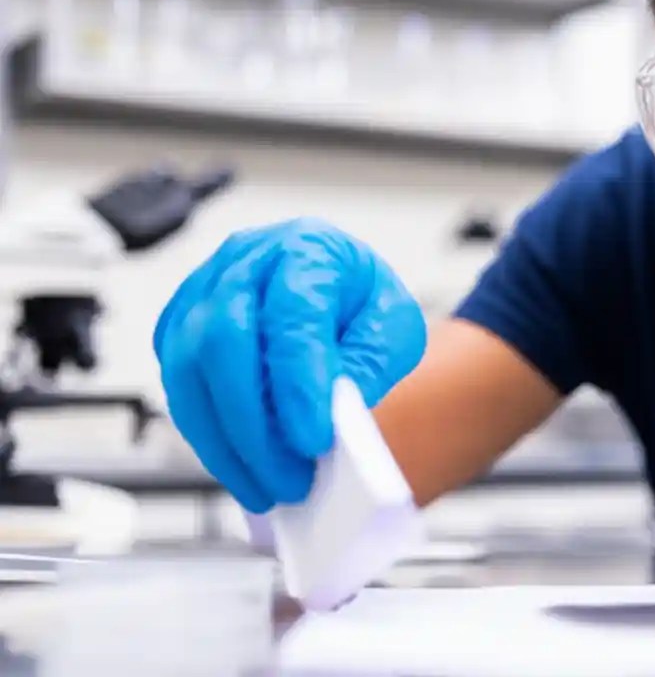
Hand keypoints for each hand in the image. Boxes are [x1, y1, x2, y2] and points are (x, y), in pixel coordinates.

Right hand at [153, 218, 425, 513]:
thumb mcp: (394, 325)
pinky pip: (178, 386)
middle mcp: (245, 261)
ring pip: (187, 369)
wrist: (338, 285)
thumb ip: (370, 363)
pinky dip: (206, 435)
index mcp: (307, 249)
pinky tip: (239, 466)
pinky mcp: (179, 325)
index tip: (316, 442)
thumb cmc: (364, 302)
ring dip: (224, 442)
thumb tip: (334, 415)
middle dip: (254, 426)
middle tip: (289, 480)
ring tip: (266, 488)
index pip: (292, 318)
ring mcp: (203, 290)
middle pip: (223, 341)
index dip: (299, 386)